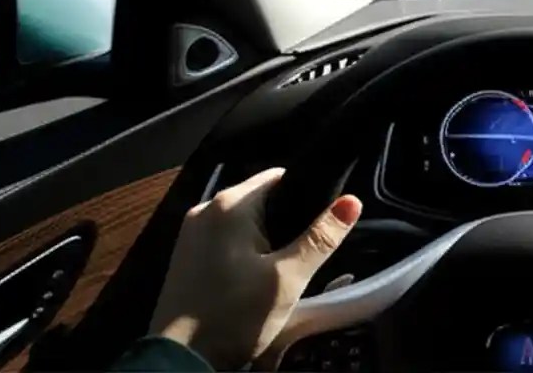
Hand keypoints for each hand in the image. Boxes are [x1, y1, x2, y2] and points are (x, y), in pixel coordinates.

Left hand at [149, 168, 362, 368]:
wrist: (180, 361)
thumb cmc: (235, 315)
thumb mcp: (287, 279)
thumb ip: (320, 239)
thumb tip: (352, 201)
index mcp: (230, 203)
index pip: (280, 177)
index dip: (307, 195)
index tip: (322, 225)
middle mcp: (205, 208)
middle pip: (261, 200)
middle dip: (286, 221)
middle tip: (305, 255)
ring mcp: (190, 233)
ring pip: (243, 222)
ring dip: (265, 238)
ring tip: (282, 269)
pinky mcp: (185, 256)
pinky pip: (225, 239)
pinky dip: (243, 251)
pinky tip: (253, 278)